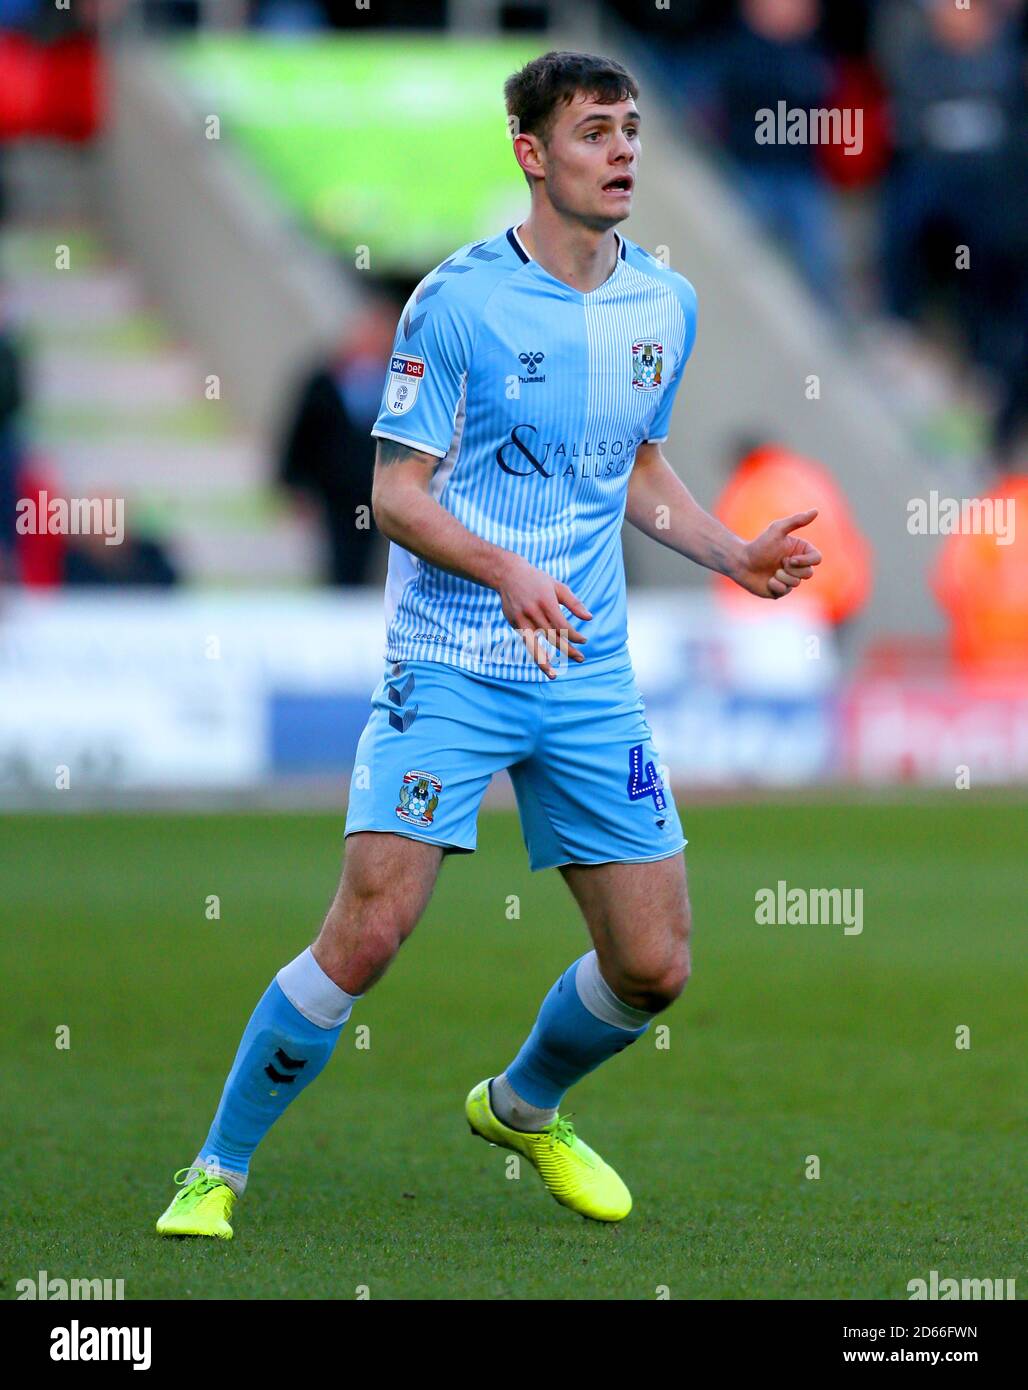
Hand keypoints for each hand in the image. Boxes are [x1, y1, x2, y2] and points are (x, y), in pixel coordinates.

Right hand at [495, 554, 591, 677]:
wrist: (508, 574)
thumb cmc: (537, 580)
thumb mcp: (558, 587)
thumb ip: (574, 603)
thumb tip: (589, 618)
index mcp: (547, 602)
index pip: (563, 625)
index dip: (574, 636)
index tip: (583, 640)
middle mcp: (534, 613)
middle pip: (553, 637)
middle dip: (568, 650)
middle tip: (581, 658)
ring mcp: (522, 620)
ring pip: (535, 645)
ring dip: (545, 662)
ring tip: (554, 675)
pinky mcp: (514, 624)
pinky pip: (527, 642)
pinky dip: (534, 654)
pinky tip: (544, 663)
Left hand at [734, 509, 822, 599]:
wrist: (741, 562)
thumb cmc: (759, 545)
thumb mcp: (777, 530)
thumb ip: (797, 520)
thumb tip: (816, 511)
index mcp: (800, 551)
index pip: (817, 559)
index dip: (806, 561)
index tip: (790, 559)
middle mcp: (797, 566)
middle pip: (808, 573)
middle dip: (792, 569)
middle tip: (779, 563)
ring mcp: (789, 579)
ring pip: (796, 583)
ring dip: (781, 577)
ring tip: (772, 571)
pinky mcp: (780, 590)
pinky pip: (785, 591)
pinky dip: (775, 586)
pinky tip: (767, 580)